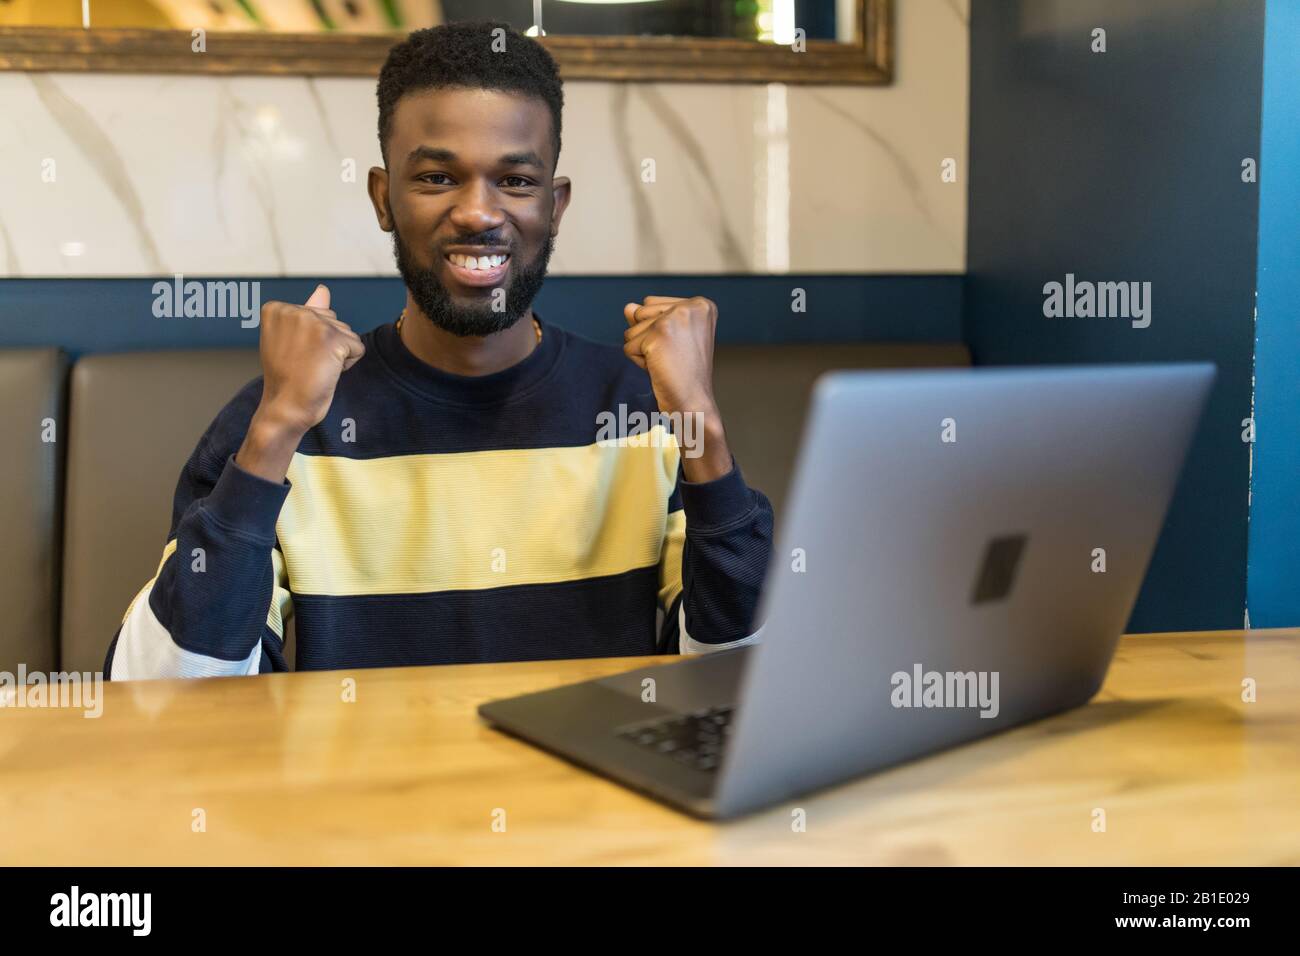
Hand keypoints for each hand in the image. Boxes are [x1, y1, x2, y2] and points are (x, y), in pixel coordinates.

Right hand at [236, 285, 363, 482]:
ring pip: (347, 333)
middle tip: (305, 364)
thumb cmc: (288, 378)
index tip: (294, 355)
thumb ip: (308, 313)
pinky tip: (327, 372)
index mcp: (276, 308)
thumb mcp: (292, 341)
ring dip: (338, 354)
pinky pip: (358, 347)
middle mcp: (293, 310)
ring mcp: (313, 324)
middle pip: (333, 321)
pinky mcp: (333, 339)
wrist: (285, 408)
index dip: (312, 339)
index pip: (317, 314)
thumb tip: (323, 289)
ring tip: (314, 368)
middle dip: (328, 344)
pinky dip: (349, 364)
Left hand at [623, 295, 731, 481]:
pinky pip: (629, 346)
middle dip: (647, 338)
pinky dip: (639, 362)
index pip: (650, 304)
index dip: (656, 331)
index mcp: (701, 305)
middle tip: (672, 357)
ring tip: (667, 363)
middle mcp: (691, 306)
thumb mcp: (667, 340)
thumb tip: (627, 307)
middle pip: (640, 312)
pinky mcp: (659, 333)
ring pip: (632, 329)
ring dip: (642, 351)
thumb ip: (647, 319)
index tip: (679, 348)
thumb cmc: (684, 375)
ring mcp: (676, 318)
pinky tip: (660, 369)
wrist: (695, 404)